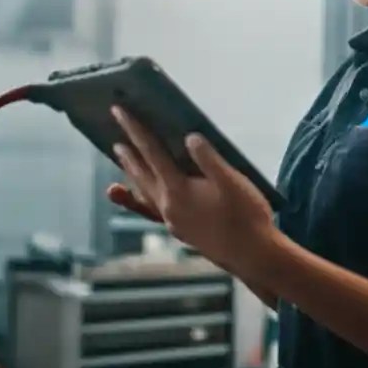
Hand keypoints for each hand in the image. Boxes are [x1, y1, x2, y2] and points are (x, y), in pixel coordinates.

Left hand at [107, 105, 276, 275]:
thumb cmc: (246, 215)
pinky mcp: (182, 231)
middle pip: (142, 174)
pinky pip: (154, 210)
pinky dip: (143, 199)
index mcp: (178, 190)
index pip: (151, 152)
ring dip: (133, 176)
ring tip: (124, 164)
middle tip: (114, 140)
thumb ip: (208, 158)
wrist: (253, 255)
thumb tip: (189, 137)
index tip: (119, 112)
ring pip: (146, 194)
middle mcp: (168, 206)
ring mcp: (173, 221)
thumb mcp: (232, 181)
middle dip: (129, 156)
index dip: (135, 129)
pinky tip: (145, 198)